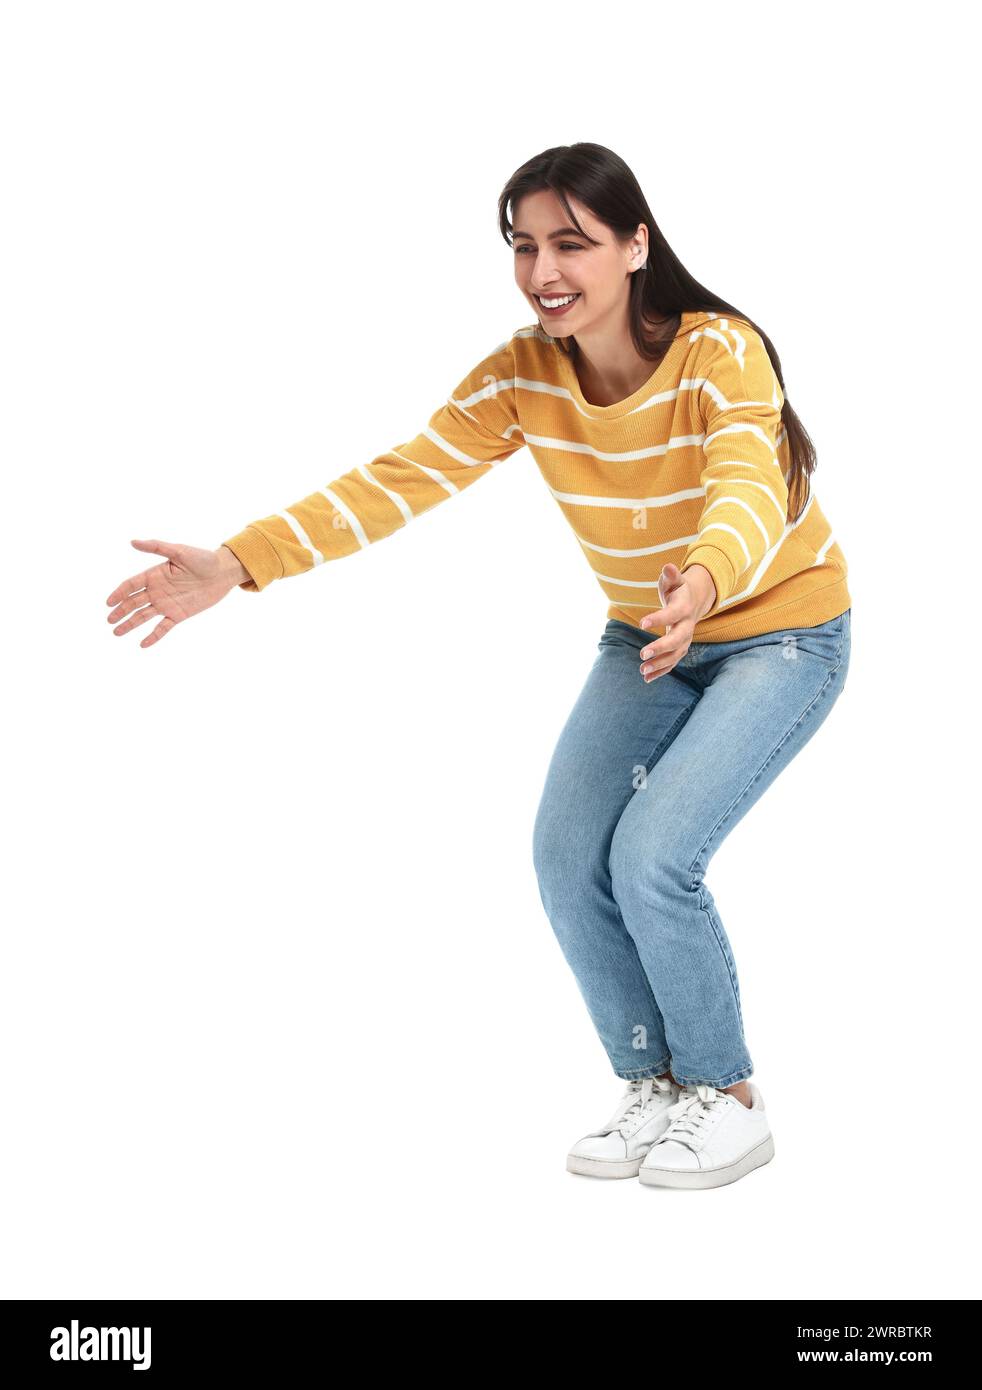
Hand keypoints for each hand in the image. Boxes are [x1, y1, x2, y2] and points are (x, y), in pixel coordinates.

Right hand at [106, 540, 245, 647]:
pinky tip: (143, 644)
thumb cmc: (203, 558)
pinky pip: (163, 627)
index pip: (131, 585)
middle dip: (121, 611)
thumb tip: (133, 542)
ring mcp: (167, 603)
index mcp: (154, 574)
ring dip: (130, 624)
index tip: (108, 603)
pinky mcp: (178, 614)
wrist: (223, 573)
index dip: (119, 593)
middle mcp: (157, 590)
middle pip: (134, 602)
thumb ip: (156, 547)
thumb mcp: (179, 551)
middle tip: (109, 620)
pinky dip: (153, 636)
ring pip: (144, 616)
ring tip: (116, 633)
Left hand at [637, 563, 716, 682]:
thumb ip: (671, 576)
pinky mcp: (680, 648)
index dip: (658, 618)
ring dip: (660, 664)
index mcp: (684, 608)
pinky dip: (661, 671)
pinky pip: (673, 662)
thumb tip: (668, 567)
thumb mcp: (674, 581)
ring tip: (642, 670)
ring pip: (676, 655)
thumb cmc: (678, 589)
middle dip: (661, 648)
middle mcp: (687, 626)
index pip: (672, 614)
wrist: (694, 602)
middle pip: (678, 640)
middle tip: (642, 655)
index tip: (641, 623)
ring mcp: (685, 639)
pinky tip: (646, 678)